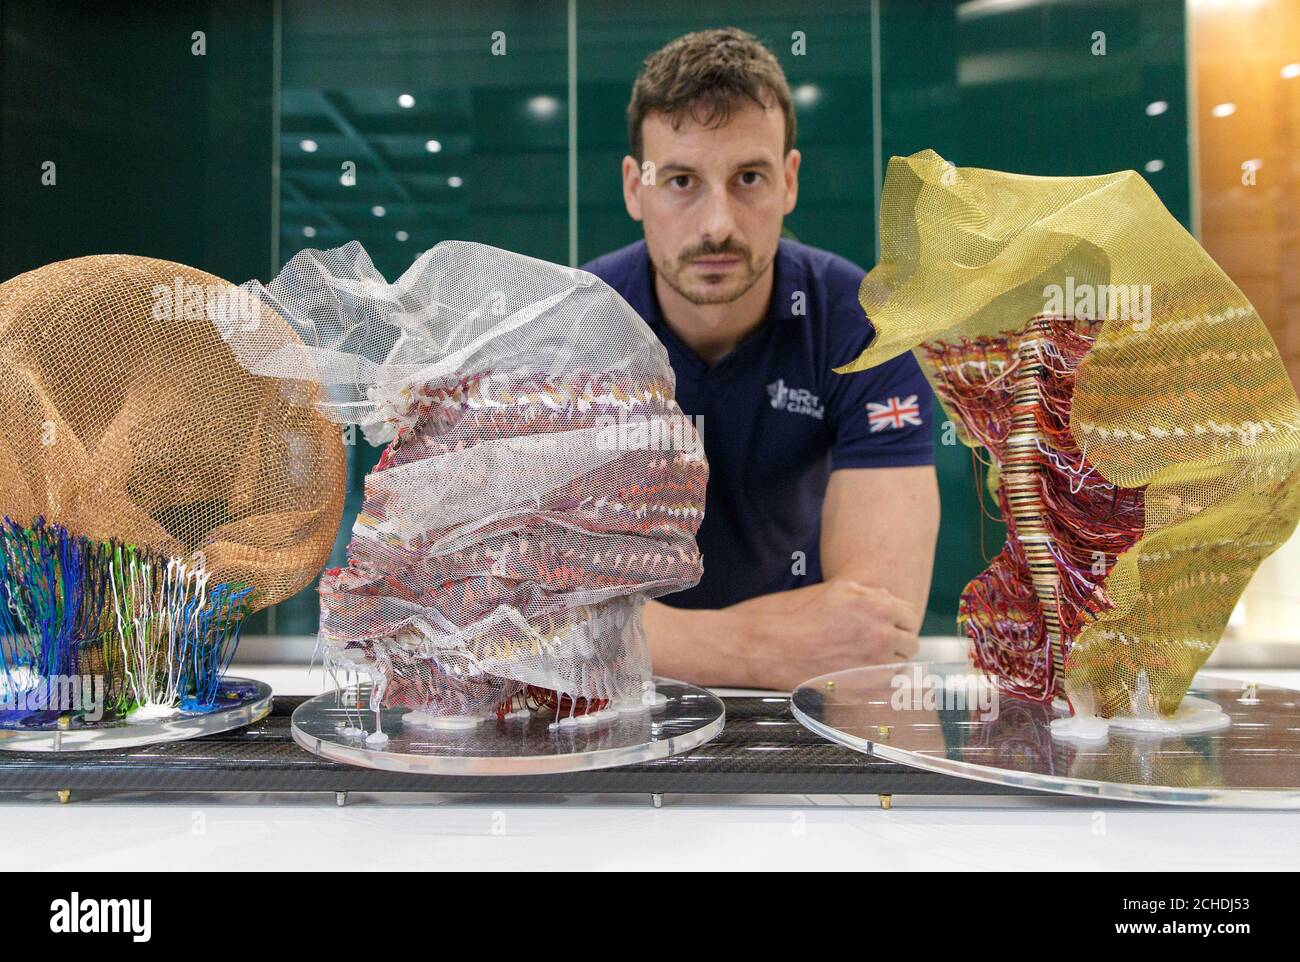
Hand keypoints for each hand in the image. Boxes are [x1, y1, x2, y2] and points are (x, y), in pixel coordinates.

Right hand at [746, 578, 921, 689]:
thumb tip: (889, 601)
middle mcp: (882, 636)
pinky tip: (857, 673)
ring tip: (865, 659)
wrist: (773, 645)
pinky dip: (876, 682)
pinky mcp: (863, 688)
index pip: (911, 617)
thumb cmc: (800, 615)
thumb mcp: (839, 590)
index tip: (891, 625)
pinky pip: (884, 688)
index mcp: (879, 607)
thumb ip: (871, 595)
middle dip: (897, 643)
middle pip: (909, 644)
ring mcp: (875, 665)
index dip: (900, 621)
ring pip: (899, 668)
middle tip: (877, 643)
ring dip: (888, 663)